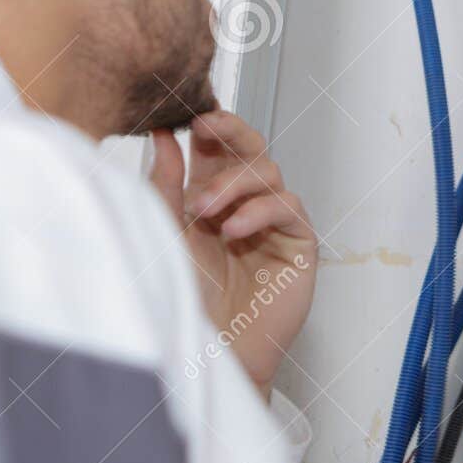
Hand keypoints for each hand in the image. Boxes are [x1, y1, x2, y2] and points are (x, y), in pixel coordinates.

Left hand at [148, 111, 317, 396]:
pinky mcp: (299, 243)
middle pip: (251, 148)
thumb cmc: (189, 296)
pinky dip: (260, 212)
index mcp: (213, 194)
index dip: (210, 126)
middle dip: (230, 132)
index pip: (219, 146)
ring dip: (233, 183)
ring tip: (203, 210)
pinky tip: (234, 231)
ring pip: (268, 173)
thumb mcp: (168, 231)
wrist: (212, 348)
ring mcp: (275, 222)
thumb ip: (166, 184)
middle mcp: (246, 203)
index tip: (187, 114)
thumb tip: (163, 135)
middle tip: (206, 128)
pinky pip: (289, 208)